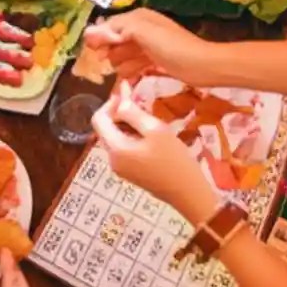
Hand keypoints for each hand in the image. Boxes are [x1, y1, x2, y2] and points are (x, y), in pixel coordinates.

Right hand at [84, 9, 214, 85]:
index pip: (108, 26)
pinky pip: (132, 65)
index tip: (96, 55)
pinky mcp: (152, 60)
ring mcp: (146, 46)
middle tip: (121, 61)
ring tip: (134, 70)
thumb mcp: (143, 33)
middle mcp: (140, 29)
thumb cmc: (173, 47)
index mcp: (137, 18)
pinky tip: (135, 77)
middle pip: (113, 42)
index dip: (100, 40)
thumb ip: (117, 31)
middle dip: (113, 53)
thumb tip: (88, 33)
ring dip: (123, 65)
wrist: (202, 66)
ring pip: (122, 56)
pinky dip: (131, 71)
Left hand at [91, 81, 219, 222]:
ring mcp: (120, 168)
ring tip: (147, 117)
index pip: (98, 119)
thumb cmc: (174, 159)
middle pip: (105, 129)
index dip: (110, 103)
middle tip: (140, 103)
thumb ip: (133, 113)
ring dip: (126, 124)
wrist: (188, 192)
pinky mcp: (130, 173)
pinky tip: (149, 134)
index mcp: (115, 148)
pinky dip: (131, 136)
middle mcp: (112, 159)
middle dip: (119, 113)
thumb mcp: (155, 129)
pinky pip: (123, 148)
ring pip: (115, 138)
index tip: (129, 94)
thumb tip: (119, 99)